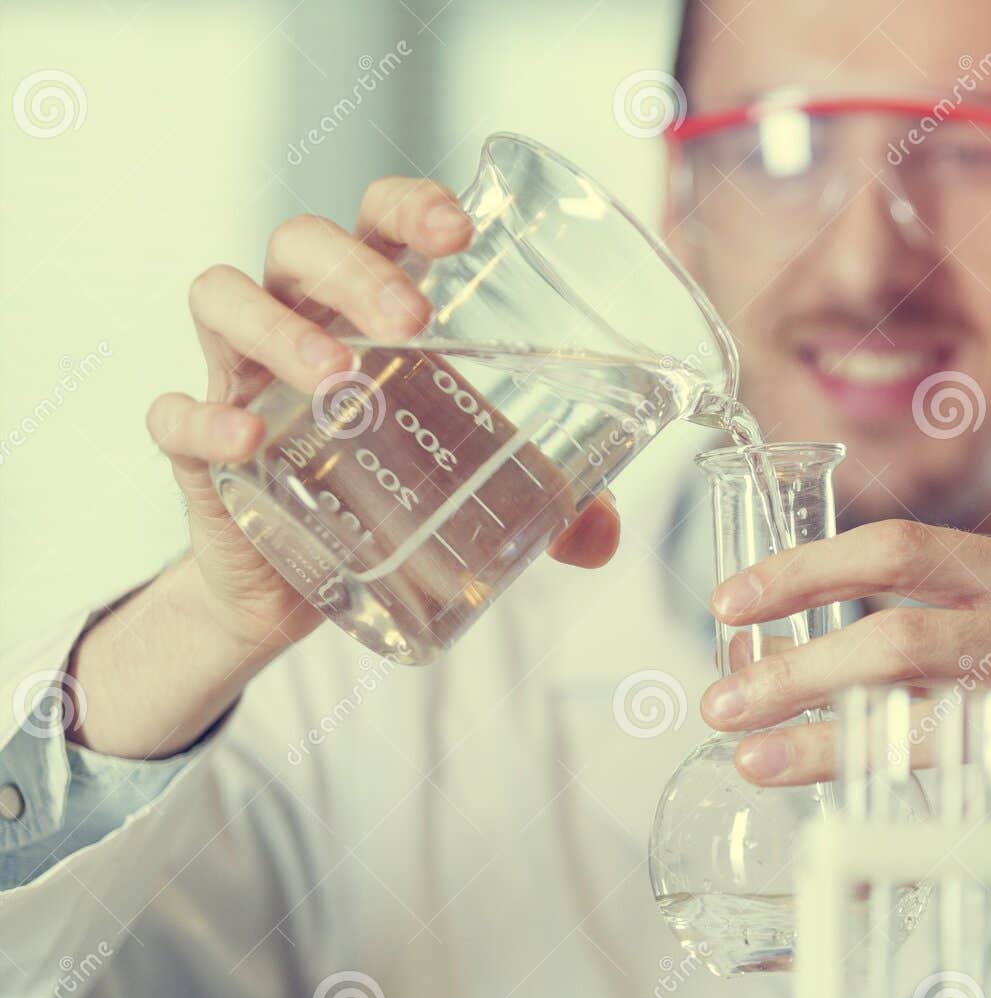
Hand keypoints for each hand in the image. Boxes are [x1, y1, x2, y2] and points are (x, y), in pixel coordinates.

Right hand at [152, 176, 620, 654]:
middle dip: (355, 267)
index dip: (411, 206)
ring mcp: (240, 377)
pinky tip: (249, 437)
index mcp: (370, 306)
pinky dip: (204, 418)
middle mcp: (299, 318)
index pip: (379, 218)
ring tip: (338, 376)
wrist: (301, 584)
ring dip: (279, 328)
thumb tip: (601, 539)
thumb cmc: (392, 491)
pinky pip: (175, 415)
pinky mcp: (198, 449)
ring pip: (225, 299)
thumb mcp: (482, 491)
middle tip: (411, 323)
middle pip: (300, 244)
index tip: (460, 232)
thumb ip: (554, 508)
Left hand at [700, 519, 990, 783]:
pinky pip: (952, 782)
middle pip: (899, 631)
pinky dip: (881, 789)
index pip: (901, 547)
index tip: (730, 603)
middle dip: (795, 666)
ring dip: (818, 733)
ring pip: (918, 706)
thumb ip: (935, 628)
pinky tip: (831, 811)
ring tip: (751, 756)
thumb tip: (787, 650)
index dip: (805, 571)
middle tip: (722, 699)